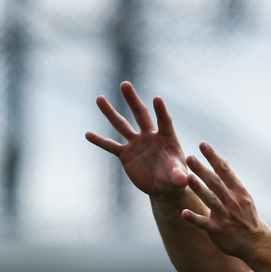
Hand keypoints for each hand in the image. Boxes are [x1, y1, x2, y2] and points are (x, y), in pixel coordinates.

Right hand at [85, 82, 189, 199]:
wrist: (162, 187)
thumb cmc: (175, 179)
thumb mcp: (178, 179)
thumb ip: (179, 177)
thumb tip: (183, 181)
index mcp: (167, 138)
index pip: (164, 121)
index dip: (161, 111)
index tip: (157, 99)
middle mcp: (150, 136)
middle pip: (141, 114)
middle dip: (133, 100)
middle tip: (125, 84)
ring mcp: (136, 143)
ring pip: (122, 125)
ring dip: (110, 112)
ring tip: (99, 98)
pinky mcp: (126, 154)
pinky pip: (110, 146)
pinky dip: (99, 141)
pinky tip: (88, 134)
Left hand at [182, 142, 268, 259]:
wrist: (256, 242)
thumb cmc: (246, 217)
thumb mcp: (243, 196)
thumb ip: (230, 179)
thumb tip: (223, 160)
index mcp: (237, 191)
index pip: (224, 170)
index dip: (213, 157)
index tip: (203, 144)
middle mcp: (232, 201)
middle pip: (215, 182)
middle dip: (202, 169)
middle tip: (189, 157)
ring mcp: (225, 216)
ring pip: (211, 200)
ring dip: (199, 189)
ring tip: (188, 178)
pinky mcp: (218, 231)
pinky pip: (205, 224)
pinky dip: (195, 218)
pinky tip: (184, 212)